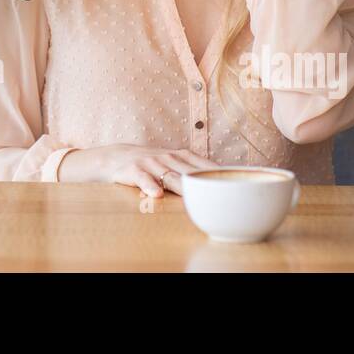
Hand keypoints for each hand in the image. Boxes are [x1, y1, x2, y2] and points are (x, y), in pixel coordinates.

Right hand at [58, 144, 222, 196]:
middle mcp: (169, 158)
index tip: (239, 184)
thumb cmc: (150, 165)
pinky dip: (150, 186)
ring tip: (194, 195)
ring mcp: (152, 163)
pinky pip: (143, 179)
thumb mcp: (172, 164)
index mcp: (182, 157)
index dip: (221, 175)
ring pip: (171, 176)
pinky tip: (156, 195)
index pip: (206, 166)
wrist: (114, 157)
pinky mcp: (134, 170)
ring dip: (183, 186)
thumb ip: (192, 173)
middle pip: (192, 172)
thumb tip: (221, 188)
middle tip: (223, 194)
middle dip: (207, 183)